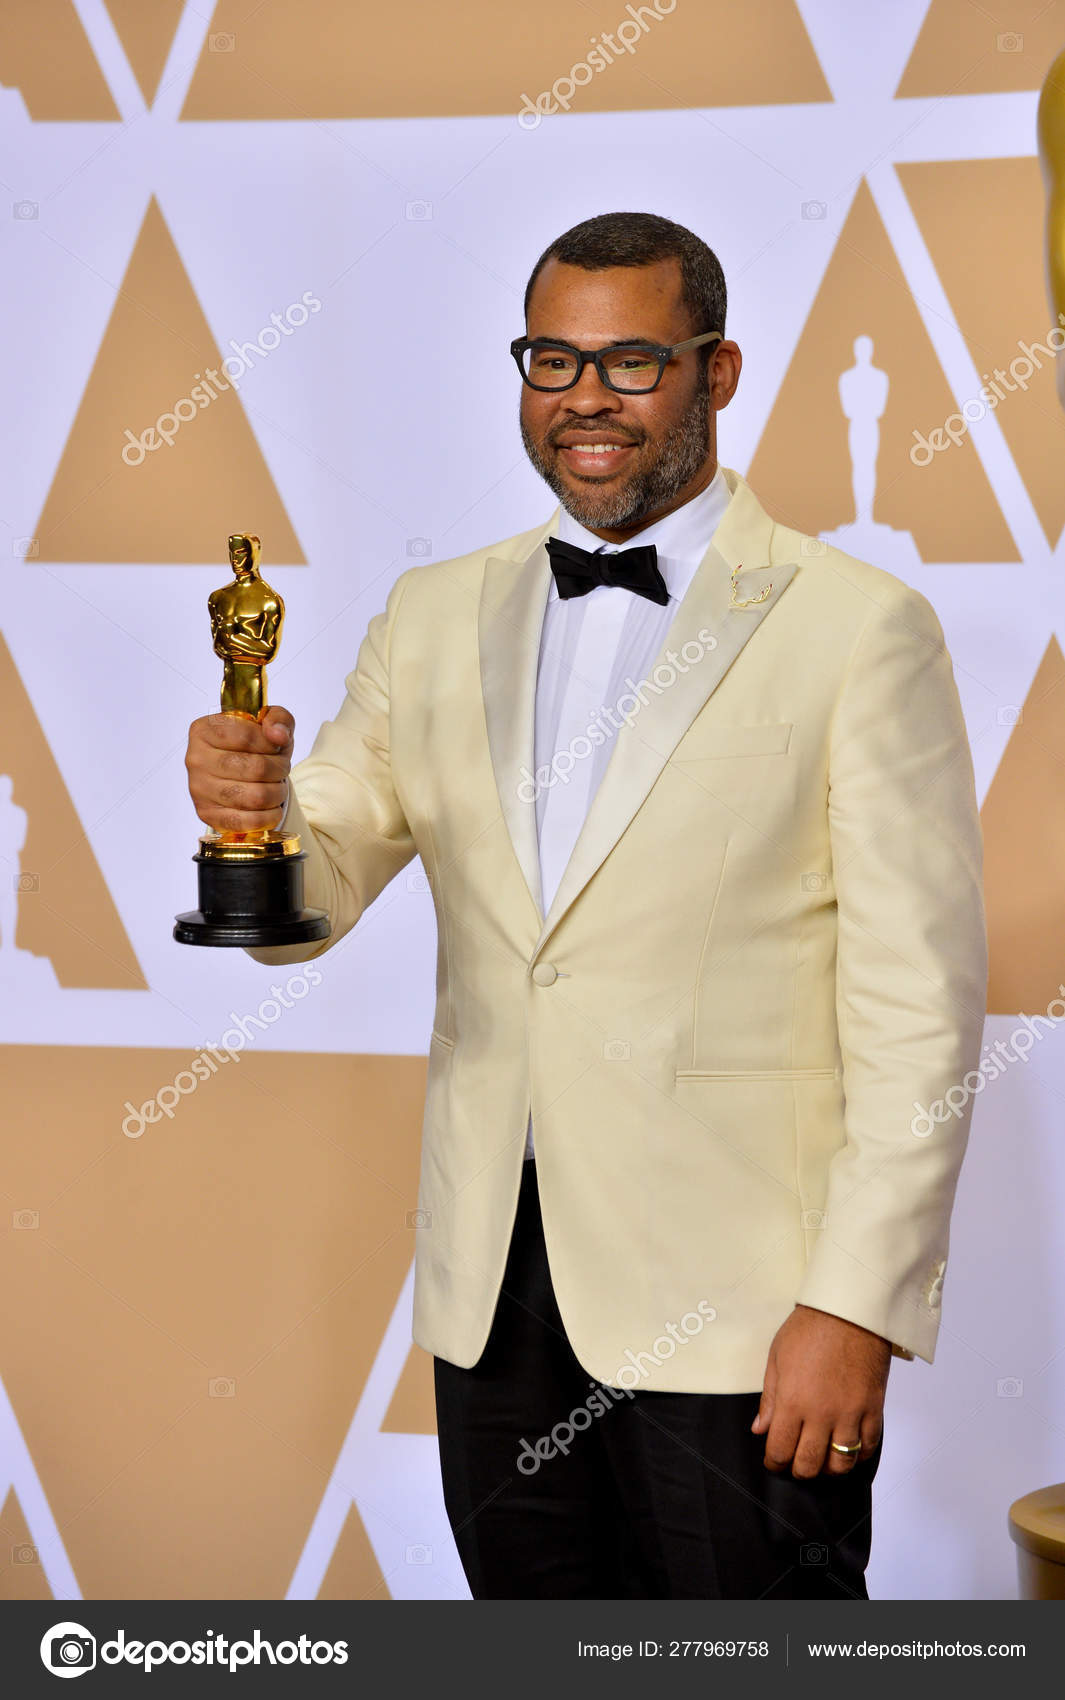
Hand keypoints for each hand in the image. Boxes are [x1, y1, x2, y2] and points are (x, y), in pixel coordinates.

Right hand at [184, 705, 293, 832]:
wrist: (240, 774)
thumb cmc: (254, 745)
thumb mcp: (268, 723)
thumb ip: (278, 719)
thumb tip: (278, 735)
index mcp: (204, 730)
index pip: (245, 736)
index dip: (271, 744)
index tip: (276, 746)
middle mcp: (196, 759)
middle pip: (255, 769)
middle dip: (279, 770)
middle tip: (281, 769)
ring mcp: (199, 789)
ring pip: (255, 797)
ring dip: (277, 793)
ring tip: (276, 786)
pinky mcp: (207, 814)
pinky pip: (246, 822)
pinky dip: (269, 817)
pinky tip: (271, 807)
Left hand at [751, 1304, 889, 1478]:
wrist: (850, 1311)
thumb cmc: (809, 1328)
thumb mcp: (777, 1358)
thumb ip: (769, 1398)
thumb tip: (760, 1428)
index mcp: (793, 1401)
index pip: (780, 1450)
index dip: (774, 1463)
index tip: (774, 1461)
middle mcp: (822, 1414)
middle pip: (810, 1464)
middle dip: (799, 1471)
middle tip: (796, 1464)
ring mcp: (850, 1413)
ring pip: (841, 1463)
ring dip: (830, 1468)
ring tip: (823, 1459)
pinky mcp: (873, 1408)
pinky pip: (869, 1446)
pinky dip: (859, 1454)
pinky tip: (850, 1448)